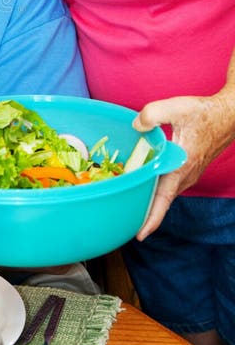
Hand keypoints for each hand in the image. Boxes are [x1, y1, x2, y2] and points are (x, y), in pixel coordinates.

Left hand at [133, 89, 234, 239]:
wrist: (227, 115)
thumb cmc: (204, 113)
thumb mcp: (176, 108)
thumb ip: (152, 115)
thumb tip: (135, 127)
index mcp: (181, 168)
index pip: (164, 201)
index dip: (151, 219)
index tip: (139, 235)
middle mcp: (184, 176)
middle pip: (160, 201)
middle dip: (142, 212)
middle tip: (120, 218)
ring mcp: (187, 174)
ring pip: (164, 192)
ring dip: (148, 199)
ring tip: (126, 202)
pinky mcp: (186, 169)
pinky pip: (167, 184)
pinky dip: (154, 187)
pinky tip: (141, 181)